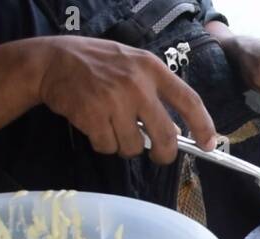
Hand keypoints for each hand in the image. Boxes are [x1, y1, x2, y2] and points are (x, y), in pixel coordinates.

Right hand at [34, 36, 216, 163]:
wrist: (51, 61)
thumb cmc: (96, 64)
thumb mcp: (132, 64)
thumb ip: (155, 90)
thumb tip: (178, 130)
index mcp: (151, 68)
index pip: (189, 100)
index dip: (203, 126)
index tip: (208, 144)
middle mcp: (137, 84)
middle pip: (165, 135)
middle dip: (165, 154)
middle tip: (160, 156)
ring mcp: (115, 101)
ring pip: (133, 146)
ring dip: (125, 147)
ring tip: (112, 128)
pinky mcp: (93, 116)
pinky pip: (108, 147)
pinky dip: (103, 144)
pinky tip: (95, 127)